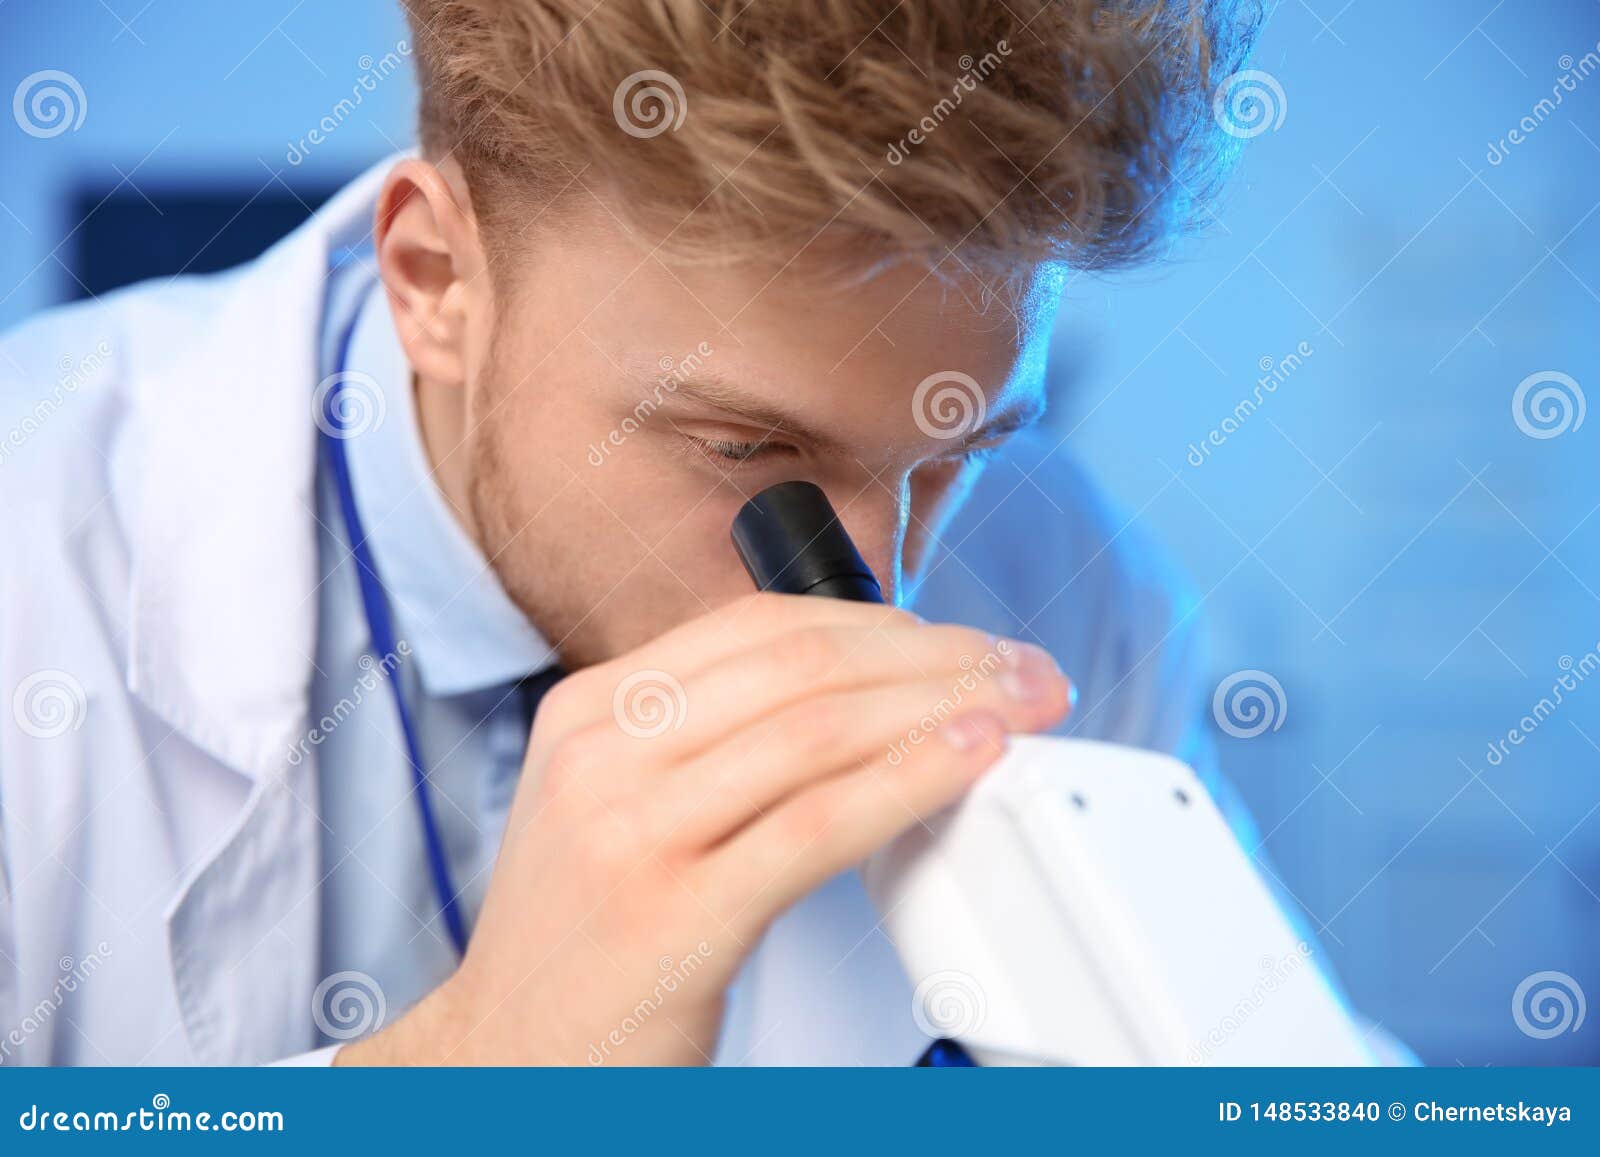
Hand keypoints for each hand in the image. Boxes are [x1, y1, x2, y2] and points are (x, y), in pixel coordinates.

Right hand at [336, 592, 1071, 1064]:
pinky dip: (911, 780)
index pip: (762, 624)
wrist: (503, 1062)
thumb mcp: (615, 802)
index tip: (960, 641)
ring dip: (943, 706)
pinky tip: (969, 761)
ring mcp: (631, 829)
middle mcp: (604, 752)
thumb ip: (710, 739)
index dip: (885, 621)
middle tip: (1020, 668)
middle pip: (803, 663)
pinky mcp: (673, 913)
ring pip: (820, 729)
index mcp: (593, 709)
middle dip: (936, 653)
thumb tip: (860, 696)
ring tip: (1018, 707)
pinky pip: (818, 823)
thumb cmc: (583, 940)